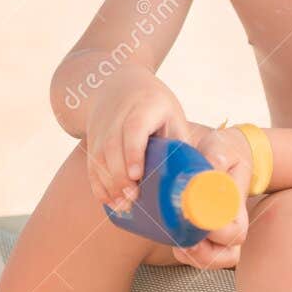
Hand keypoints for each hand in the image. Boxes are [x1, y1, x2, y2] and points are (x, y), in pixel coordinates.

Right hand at [83, 66, 189, 213]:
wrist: (117, 85)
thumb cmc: (154, 105)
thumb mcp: (172, 114)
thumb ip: (180, 143)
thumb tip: (199, 179)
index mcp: (144, 106)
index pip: (133, 129)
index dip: (133, 152)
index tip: (137, 175)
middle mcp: (117, 116)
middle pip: (113, 148)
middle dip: (120, 177)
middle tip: (134, 199)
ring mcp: (101, 129)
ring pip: (99, 158)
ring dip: (109, 184)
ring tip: (124, 206)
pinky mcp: (92, 141)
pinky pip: (91, 165)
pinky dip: (98, 184)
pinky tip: (109, 200)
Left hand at [171, 123, 253, 269]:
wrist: (226, 153)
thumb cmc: (225, 151)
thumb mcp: (223, 149)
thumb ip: (217, 158)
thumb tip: (209, 169)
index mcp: (237, 206)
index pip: (234, 232)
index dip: (217, 233)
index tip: (198, 222)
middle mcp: (231, 224)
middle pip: (227, 256)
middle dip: (204, 254)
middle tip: (182, 243)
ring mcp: (218, 232)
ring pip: (212, 259)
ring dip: (193, 258)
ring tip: (175, 244)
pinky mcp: (203, 232)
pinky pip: (197, 254)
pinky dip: (184, 254)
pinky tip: (171, 239)